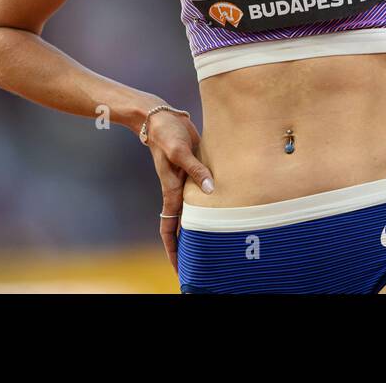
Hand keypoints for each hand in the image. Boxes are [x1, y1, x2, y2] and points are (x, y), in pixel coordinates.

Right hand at [144, 108, 213, 273]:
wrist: (161, 116)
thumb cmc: (166, 133)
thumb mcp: (180, 149)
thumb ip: (196, 169)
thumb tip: (211, 189)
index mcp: (172, 191)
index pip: (169, 228)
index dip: (173, 250)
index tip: (179, 269)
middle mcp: (179, 191)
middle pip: (183, 225)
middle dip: (189, 246)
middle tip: (201, 265)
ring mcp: (187, 181)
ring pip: (195, 211)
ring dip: (202, 226)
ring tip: (216, 242)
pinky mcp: (196, 170)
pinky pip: (204, 192)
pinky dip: (211, 202)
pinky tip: (224, 206)